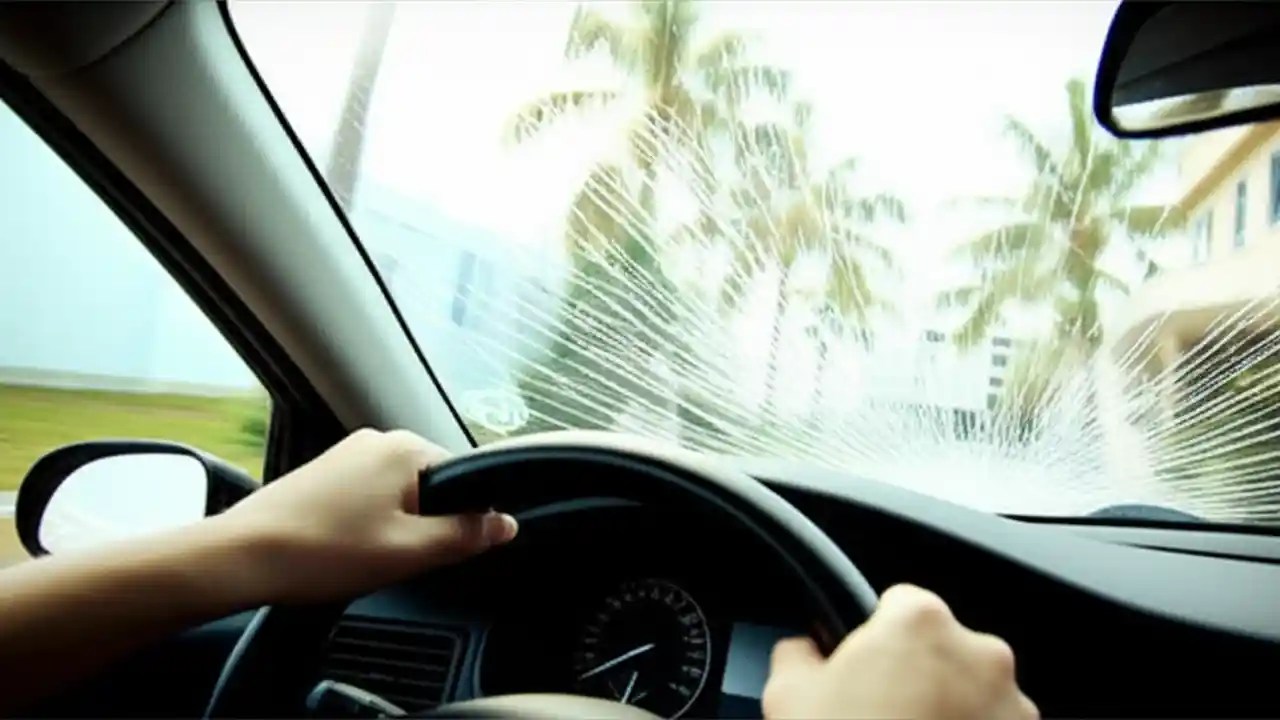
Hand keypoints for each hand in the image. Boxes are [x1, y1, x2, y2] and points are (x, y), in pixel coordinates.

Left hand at [216, 428, 516, 603]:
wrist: (241, 558)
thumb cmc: (321, 552)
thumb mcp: (409, 552)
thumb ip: (465, 535)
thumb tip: (506, 523)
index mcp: (406, 447)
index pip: (465, 481)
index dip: (461, 522)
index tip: (440, 552)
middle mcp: (378, 440)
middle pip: (432, 488)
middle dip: (424, 526)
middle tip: (397, 560)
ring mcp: (348, 454)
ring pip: (399, 496)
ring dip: (394, 528)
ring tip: (363, 556)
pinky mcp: (326, 473)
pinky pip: (370, 498)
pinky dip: (368, 525)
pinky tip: (345, 550)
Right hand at [763, 584, 1036, 719]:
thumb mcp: (788, 693)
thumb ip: (798, 651)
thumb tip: (804, 648)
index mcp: (921, 622)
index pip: (899, 601)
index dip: (875, 633)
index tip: (866, 664)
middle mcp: (980, 653)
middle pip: (942, 645)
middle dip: (917, 671)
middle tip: (883, 710)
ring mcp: (1013, 703)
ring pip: (973, 688)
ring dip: (949, 706)